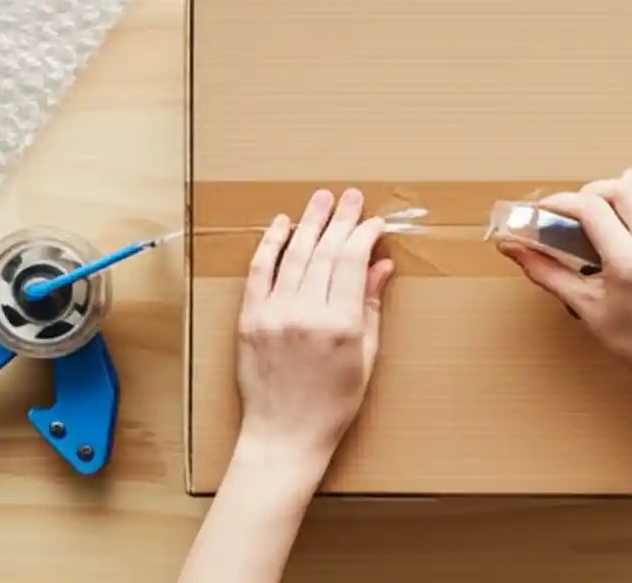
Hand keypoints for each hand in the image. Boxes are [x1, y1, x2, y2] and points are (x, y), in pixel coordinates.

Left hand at [235, 188, 395, 470]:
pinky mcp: (249, 319)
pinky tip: (282, 224)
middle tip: (351, 196)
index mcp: (342, 325)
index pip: (353, 262)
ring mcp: (274, 314)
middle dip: (341, 220)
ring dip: (310, 223)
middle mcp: (306, 314)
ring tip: (321, 199)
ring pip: (295, 255)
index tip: (373, 222)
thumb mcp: (366, 357)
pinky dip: (271, 244)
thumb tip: (382, 266)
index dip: (364, 235)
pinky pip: (260, 271)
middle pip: (326, 252)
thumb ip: (372, 306)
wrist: (285, 434)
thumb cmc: (333, 404)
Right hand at [500, 169, 631, 393]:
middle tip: (577, 212)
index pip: (592, 209)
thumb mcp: (584, 307)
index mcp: (630, 264)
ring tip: (606, 207)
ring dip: (622, 186)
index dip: (563, 201)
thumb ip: (546, 272)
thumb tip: (510, 248)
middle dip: (592, 191)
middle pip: (622, 188)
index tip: (547, 209)